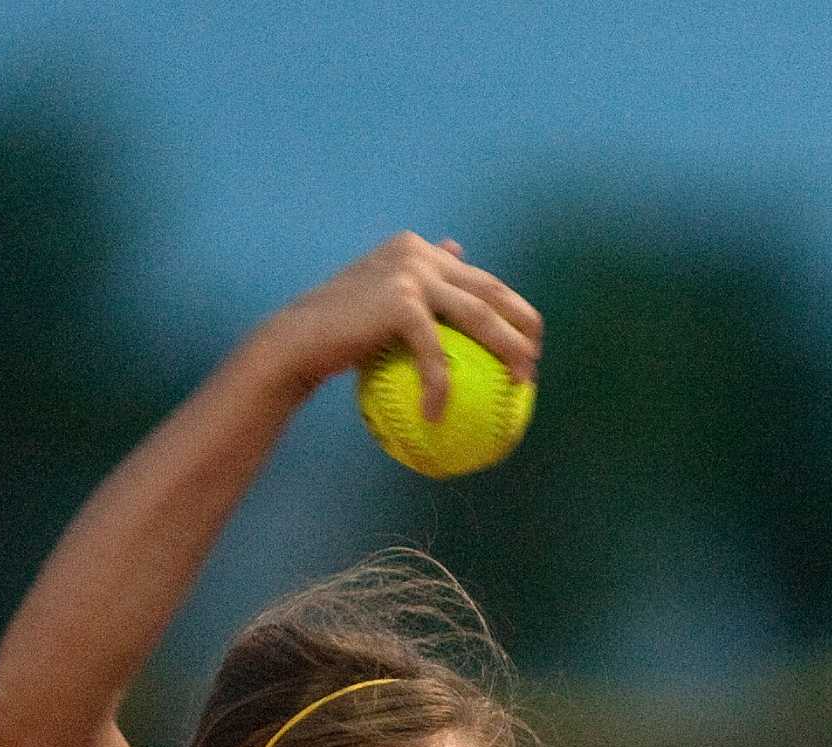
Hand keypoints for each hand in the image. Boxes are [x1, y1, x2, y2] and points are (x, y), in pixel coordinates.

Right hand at [251, 233, 543, 418]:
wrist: (297, 341)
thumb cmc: (341, 333)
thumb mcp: (383, 303)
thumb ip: (422, 281)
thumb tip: (457, 249)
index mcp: (420, 252)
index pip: (482, 279)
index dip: (513, 310)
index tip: (530, 342)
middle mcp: (418, 254)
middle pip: (491, 291)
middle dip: (523, 326)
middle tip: (534, 364)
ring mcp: (410, 273)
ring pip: (479, 316)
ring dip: (507, 352)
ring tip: (519, 385)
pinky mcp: (399, 301)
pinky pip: (437, 351)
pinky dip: (442, 385)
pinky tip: (442, 413)